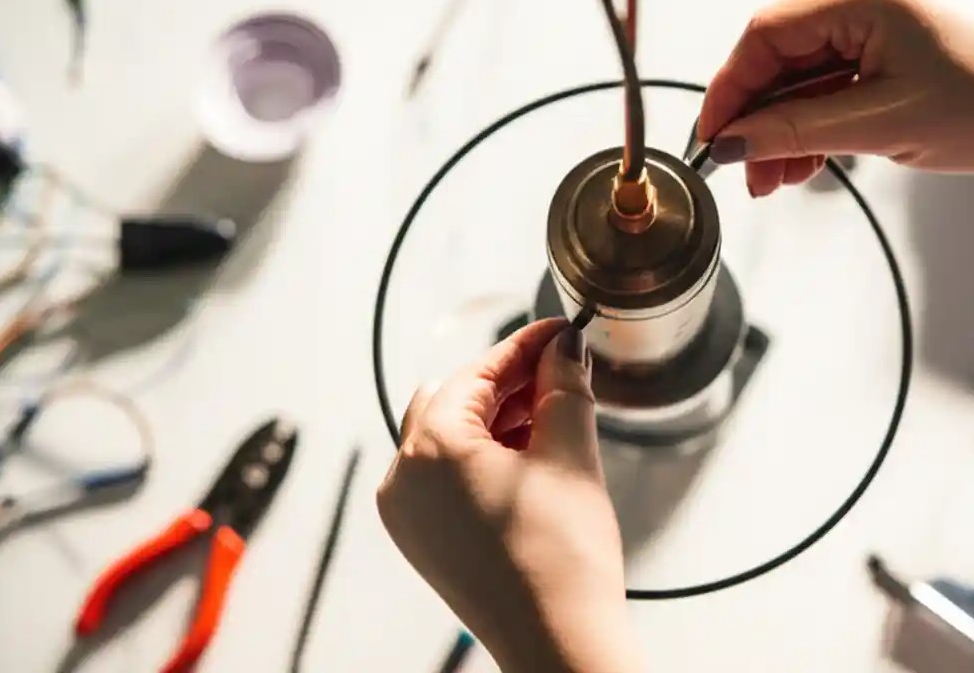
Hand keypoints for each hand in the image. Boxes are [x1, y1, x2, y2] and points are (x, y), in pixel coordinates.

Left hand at [377, 319, 640, 672]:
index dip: (525, 346)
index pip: (477, 372)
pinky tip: (529, 458)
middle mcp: (403, 479)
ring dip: (496, 420)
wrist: (558, 643)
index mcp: (430, 449)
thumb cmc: (562, 562)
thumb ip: (564, 387)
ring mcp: (406, 514)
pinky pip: (442, 476)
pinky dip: (481, 457)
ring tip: (553, 419)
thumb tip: (563, 348)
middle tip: (561, 373)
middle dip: (508, 384)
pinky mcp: (421, 540)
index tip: (560, 331)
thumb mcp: (570, 455)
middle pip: (453, 401)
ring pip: (447, 438)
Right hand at [698, 0, 973, 195]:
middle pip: (782, 53)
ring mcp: (887, 20)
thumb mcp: (882, 127)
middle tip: (747, 172)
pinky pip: (838, 79)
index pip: (765, 33)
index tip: (714, 140)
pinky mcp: (901, 46)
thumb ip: (797, 132)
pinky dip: (819, 120)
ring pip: (807, 72)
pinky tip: (809, 160)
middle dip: (759, 116)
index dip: (730, 89)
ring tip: (778, 179)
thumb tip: (732, 141)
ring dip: (786, 126)